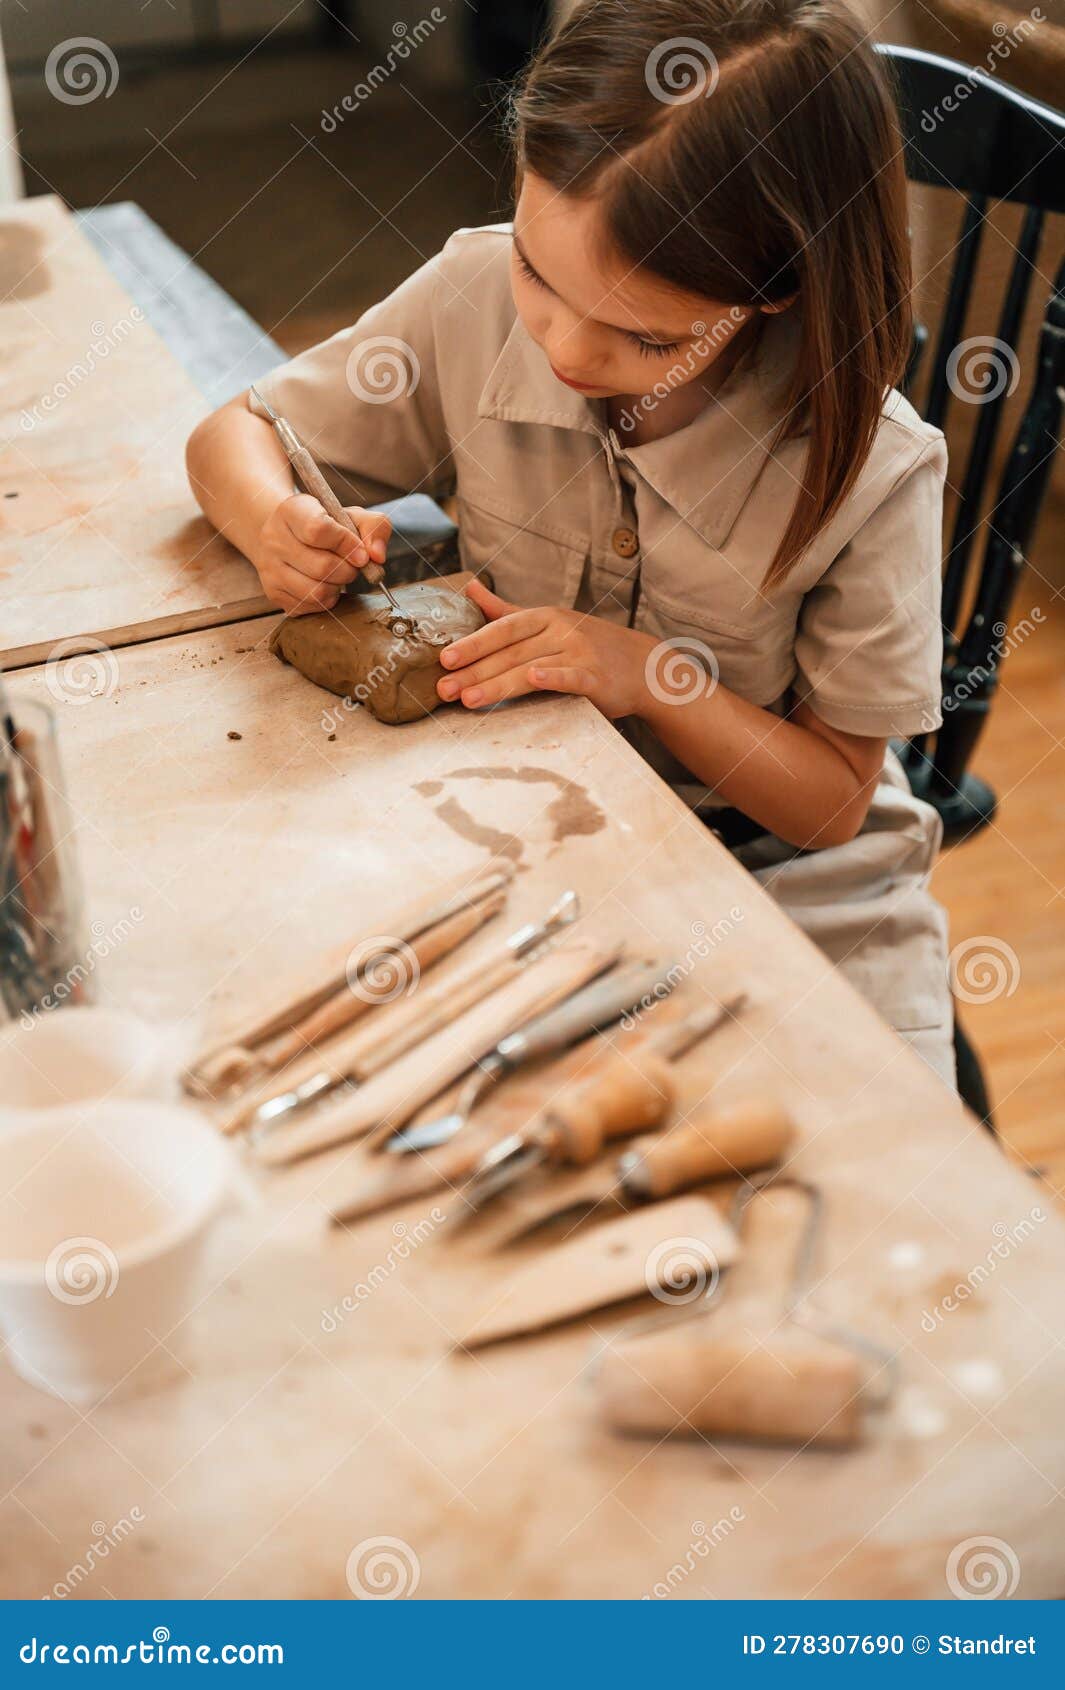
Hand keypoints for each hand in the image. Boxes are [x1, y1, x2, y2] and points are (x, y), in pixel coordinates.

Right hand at [254, 494, 391, 614]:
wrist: (288, 537)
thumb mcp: (350, 515)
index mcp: (291, 511)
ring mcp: (270, 568)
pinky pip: (311, 606)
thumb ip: (374, 527)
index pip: (318, 530)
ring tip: (340, 574)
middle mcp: (273, 539)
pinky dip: (328, 598)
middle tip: (353, 565)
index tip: (362, 554)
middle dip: (349, 570)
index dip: (347, 545)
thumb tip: (377, 556)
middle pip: (321, 566)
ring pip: (316, 591)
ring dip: (339, 586)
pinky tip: (326, 583)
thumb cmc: (325, 526)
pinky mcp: (274, 593)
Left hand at [437, 578, 655, 718]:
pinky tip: (533, 678)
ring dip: (499, 683)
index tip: (445, 659)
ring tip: (468, 699)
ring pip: (531, 667)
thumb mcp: (547, 621)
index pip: (502, 629)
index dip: (473, 643)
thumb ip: (505, 610)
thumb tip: (470, 589)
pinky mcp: (596, 677)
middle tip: (444, 688)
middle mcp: (560, 630)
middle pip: (510, 652)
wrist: (641, 666)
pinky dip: (553, 676)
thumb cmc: (587, 645)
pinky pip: (571, 676)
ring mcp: (579, 652)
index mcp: (544, 617)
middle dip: (474, 671)